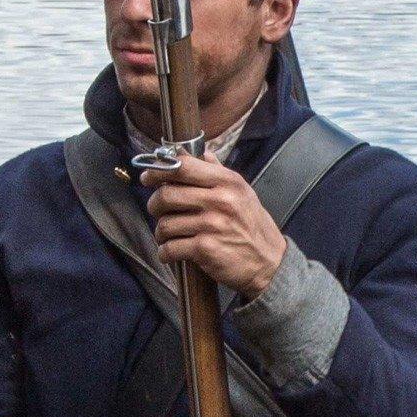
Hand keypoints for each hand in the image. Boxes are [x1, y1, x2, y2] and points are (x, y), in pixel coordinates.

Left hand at [145, 150, 288, 300]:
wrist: (269, 262)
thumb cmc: (253, 226)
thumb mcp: (242, 193)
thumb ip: (218, 172)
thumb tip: (200, 153)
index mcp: (227, 182)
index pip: (183, 167)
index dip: (158, 171)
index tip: (148, 178)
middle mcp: (220, 201)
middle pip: (167, 195)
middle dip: (155, 205)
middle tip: (157, 211)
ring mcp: (212, 225)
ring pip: (165, 224)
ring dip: (161, 232)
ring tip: (167, 235)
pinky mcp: (205, 249)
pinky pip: (170, 248)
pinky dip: (165, 253)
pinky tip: (170, 253)